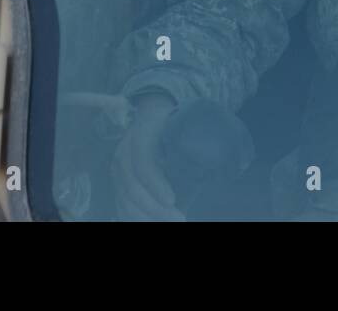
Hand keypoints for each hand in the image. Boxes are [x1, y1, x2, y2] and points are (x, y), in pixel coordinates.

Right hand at [111, 94, 184, 220]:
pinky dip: (135, 218)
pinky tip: (152, 222)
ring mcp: (118, 169)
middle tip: (179, 219)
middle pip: (133, 186)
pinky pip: (121, 205)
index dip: (155, 183)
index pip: (143, 161)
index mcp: (141, 133)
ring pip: (126, 200)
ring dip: (147, 217)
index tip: (172, 200)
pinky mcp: (117, 182)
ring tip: (171, 222)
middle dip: (156, 209)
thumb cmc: (171, 123)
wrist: (151, 115)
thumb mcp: (182, 123)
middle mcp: (124, 152)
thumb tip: (220, 159)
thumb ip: (195, 138)